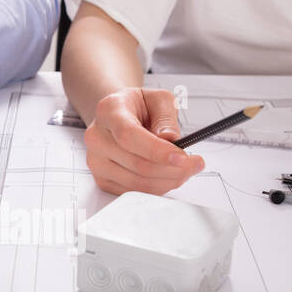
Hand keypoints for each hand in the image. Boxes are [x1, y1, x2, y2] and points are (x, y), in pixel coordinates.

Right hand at [83, 88, 203, 194]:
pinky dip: (157, 188)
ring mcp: (97, 161)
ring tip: (185, 170)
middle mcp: (97, 137)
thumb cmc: (139, 107)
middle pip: (136, 164)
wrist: (120, 116)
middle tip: (194, 165)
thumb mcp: (159, 99)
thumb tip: (171, 140)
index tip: (182, 157)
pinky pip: (133, 192)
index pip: (129, 135)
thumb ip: (166, 118)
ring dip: (168, 181)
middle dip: (172, 169)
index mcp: (108, 111)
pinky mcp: (102, 179)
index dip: (157, 150)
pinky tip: (168, 176)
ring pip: (137, 182)